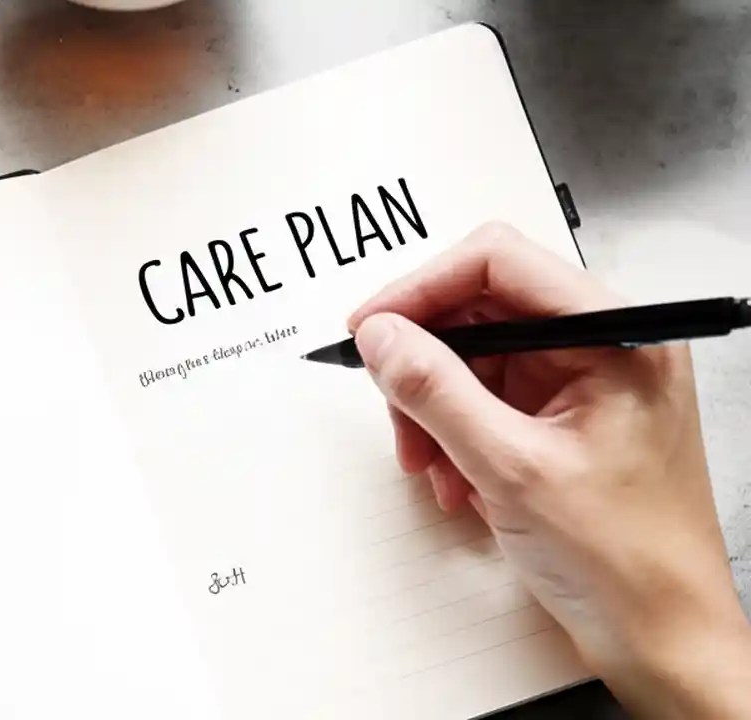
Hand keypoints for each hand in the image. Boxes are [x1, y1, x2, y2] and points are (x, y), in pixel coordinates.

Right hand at [349, 223, 750, 717]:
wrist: (659, 637)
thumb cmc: (627, 561)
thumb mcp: (511, 468)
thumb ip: (437, 392)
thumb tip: (382, 337)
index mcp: (615, 335)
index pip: (498, 262)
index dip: (422, 288)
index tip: (372, 327)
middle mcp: (602, 346)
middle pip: (478, 311)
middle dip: (425, 365)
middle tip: (397, 412)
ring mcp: (581, 383)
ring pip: (472, 359)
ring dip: (434, 410)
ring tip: (430, 464)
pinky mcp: (560, 418)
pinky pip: (484, 401)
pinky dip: (454, 436)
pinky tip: (456, 480)